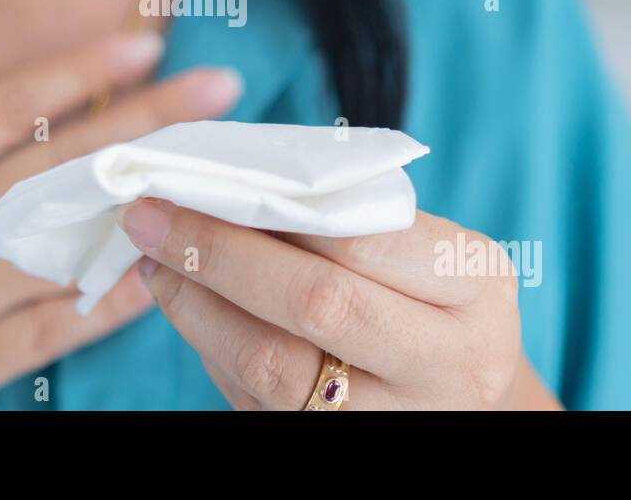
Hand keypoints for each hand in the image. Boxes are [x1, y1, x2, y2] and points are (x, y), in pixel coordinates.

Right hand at [0, 2, 242, 409]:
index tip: (150, 39)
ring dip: (154, 201)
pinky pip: (57, 330)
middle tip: (224, 92)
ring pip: (82, 240)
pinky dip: (112, 303)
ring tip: (214, 174)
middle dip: (155, 120)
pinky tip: (161, 276)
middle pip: (72, 164)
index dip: (88, 69)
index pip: (15, 105)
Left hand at [119, 199, 561, 409]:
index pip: (361, 238)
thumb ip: (349, 218)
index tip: (203, 179)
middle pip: (317, 303)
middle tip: (154, 217)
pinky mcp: (341, 452)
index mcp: (476, 286)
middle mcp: (449, 362)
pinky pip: (258, 401)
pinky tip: (186, 308)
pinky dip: (211, 348)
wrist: (468, 397)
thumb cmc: (432, 297)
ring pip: (274, 365)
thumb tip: (229, 181)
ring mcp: (396, 420)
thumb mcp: (424, 249)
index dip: (271, 209)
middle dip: (221, 254)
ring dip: (197, 307)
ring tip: (157, 262)